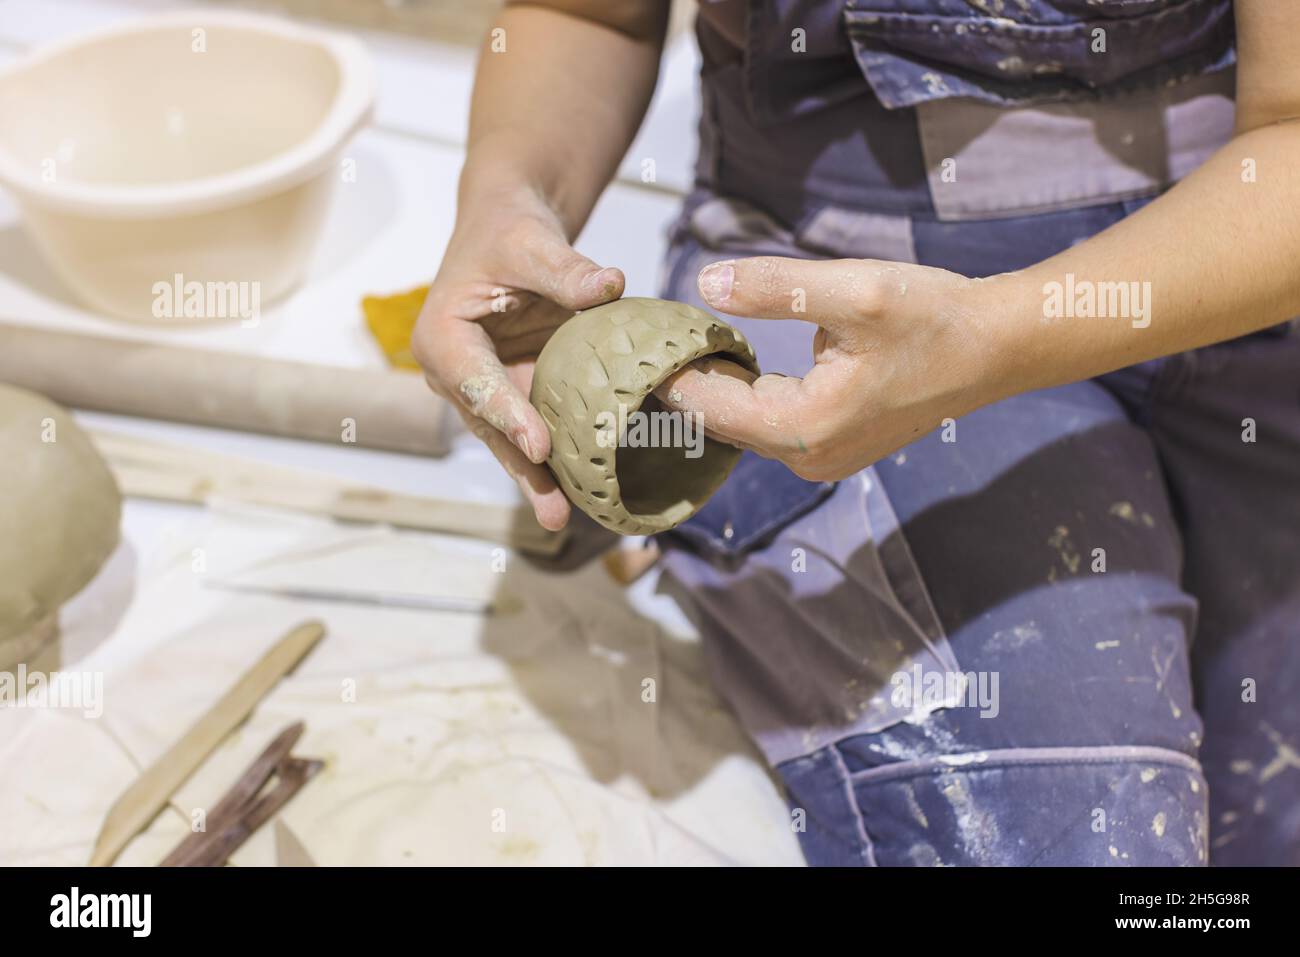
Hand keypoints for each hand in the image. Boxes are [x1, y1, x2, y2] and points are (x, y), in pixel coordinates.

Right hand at [412, 188, 623, 529]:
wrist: (510, 230)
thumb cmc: (510, 231)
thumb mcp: (532, 241)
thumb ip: (566, 269)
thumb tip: (610, 285)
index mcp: (443, 336)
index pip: (475, 381)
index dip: (507, 413)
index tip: (540, 443)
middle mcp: (456, 373)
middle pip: (490, 426)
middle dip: (523, 468)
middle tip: (554, 509)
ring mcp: (486, 389)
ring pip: (512, 440)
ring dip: (539, 479)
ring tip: (565, 517)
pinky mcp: (517, 394)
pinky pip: (537, 429)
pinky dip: (559, 459)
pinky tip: (585, 491)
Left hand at [654, 257, 1014, 480]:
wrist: (995, 347)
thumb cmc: (932, 317)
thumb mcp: (852, 290)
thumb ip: (775, 288)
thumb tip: (705, 282)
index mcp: (803, 429)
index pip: (706, 406)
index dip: (666, 371)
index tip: (631, 338)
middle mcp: (806, 457)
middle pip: (718, 420)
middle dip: (682, 379)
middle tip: (641, 335)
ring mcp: (820, 457)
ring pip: (742, 422)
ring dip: (713, 385)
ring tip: (673, 340)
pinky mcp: (832, 445)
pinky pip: (769, 421)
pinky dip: (744, 391)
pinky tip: (726, 355)